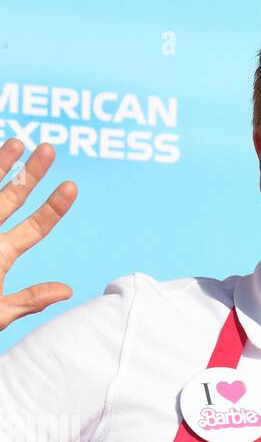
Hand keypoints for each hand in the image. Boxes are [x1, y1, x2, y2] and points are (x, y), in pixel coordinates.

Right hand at [0, 139, 76, 330]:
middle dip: (30, 174)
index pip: (34, 227)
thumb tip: (68, 291)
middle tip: (49, 149)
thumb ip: (29, 300)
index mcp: (2, 255)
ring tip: (18, 142)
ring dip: (1, 165)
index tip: (71, 187)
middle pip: (12, 198)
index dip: (53, 207)